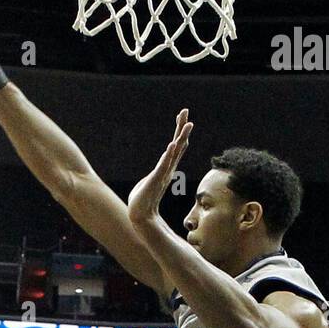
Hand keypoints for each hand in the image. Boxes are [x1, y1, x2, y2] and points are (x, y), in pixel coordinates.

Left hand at [127, 108, 193, 225]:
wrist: (140, 216)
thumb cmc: (142, 201)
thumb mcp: (149, 183)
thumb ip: (154, 176)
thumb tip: (155, 177)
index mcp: (166, 168)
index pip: (175, 147)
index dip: (179, 132)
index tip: (183, 117)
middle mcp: (167, 169)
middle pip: (178, 145)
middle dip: (182, 128)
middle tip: (186, 111)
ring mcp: (163, 174)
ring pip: (175, 153)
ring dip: (181, 138)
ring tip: (188, 124)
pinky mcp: (156, 180)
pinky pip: (163, 165)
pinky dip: (168, 155)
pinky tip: (172, 145)